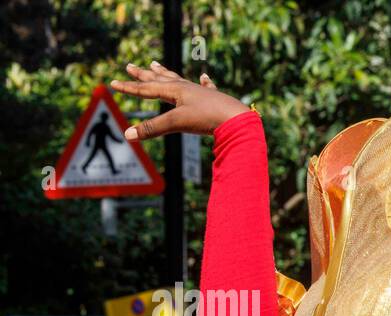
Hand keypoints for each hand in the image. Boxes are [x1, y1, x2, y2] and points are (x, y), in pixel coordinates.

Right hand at [110, 62, 248, 139]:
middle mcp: (186, 87)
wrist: (238, 120)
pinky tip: (204, 77)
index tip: (113, 83)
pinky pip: (207, 87)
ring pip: (180, 79)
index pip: (146, 89)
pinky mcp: (216, 99)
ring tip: (155, 64)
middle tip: (130, 66)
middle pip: (160, 79)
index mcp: (174, 90)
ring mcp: (201, 92)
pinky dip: (204, 82)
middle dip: (143, 74)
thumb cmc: (207, 119)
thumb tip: (127, 135)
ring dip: (166, 73)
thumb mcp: (176, 123)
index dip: (129, 88)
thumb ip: (152, 128)